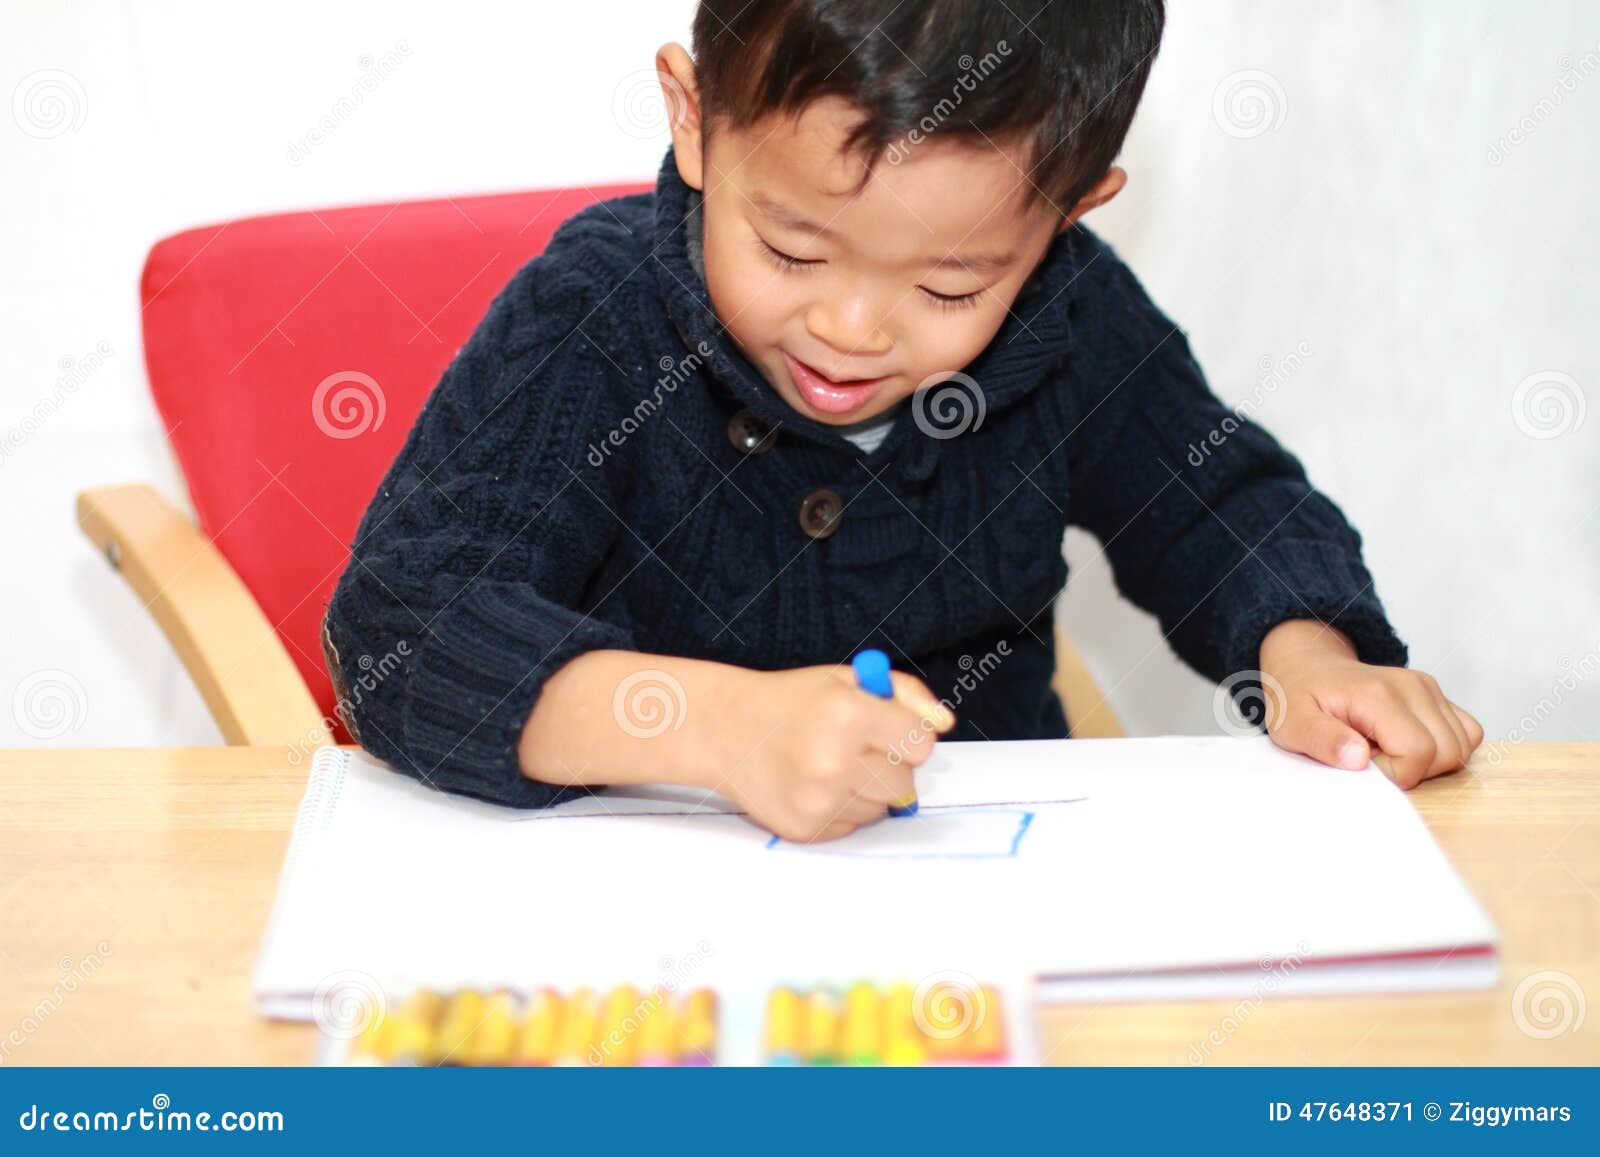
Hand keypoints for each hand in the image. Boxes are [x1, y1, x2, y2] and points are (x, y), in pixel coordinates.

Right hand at [708, 664, 955, 842]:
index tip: (884, 728)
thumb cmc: (794, 702)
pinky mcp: (806, 828)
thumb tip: (945, 725)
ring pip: (880, 808)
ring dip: (866, 789)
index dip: (904, 734)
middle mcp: (833, 761)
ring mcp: (819, 800)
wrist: (727, 730)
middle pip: (904, 782)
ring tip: (829, 765)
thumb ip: (905, 695)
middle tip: (854, 747)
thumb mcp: (848, 680)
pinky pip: (853, 826)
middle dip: (888, 764)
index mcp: (848, 715)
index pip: (919, 744)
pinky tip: (814, 785)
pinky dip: (843, 808)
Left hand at [1256, 619, 1483, 788]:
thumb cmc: (1299, 699)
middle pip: (1448, 752)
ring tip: (1385, 748)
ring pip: (1461, 746)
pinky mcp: (1435, 694)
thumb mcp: (1293, 724)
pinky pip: (1467, 733)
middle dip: (1413, 770)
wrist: (1307, 669)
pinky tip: (1405, 743)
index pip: (1417, 753)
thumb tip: (1358, 759)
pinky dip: (1443, 748)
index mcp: (1378, 695)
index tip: (1361, 763)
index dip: (1393, 773)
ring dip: (1428, 761)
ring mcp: (1427, 688)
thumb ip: (1322, 741)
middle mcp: (1412, 686)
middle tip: (1372, 756)